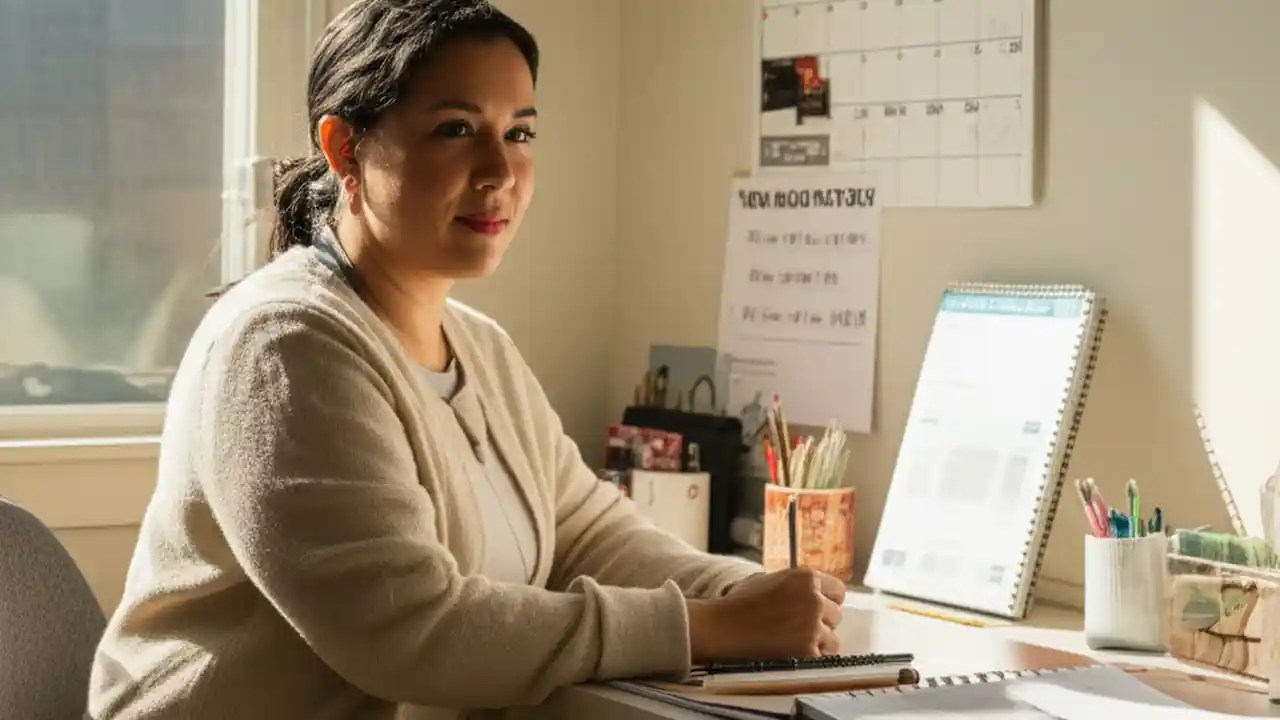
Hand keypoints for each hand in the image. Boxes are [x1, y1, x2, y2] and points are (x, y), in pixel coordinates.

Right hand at [686, 568, 845, 662]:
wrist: (723, 627)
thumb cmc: (739, 602)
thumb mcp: (767, 579)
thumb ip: (792, 583)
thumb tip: (807, 590)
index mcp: (806, 577)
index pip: (838, 590)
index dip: (829, 600)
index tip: (819, 608)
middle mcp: (814, 599)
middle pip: (836, 615)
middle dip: (822, 622)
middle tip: (800, 628)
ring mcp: (813, 626)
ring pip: (833, 639)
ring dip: (819, 642)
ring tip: (796, 643)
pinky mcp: (808, 650)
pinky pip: (822, 657)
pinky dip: (810, 658)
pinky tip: (793, 654)